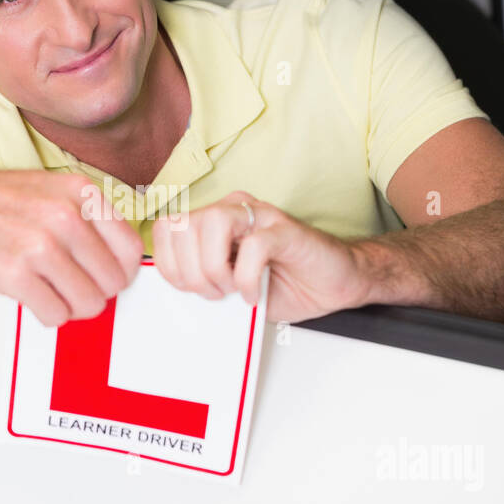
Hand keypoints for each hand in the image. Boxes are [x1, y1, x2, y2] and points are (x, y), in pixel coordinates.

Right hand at [0, 161, 143, 326]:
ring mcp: (39, 245)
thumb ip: (91, 218)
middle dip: (95, 291)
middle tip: (73, 286)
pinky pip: (56, 314)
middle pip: (112, 282)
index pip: (130, 249)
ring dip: (73, 306)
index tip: (104, 275)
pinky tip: (36, 297)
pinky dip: (49, 314)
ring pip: (89, 303)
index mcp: (81, 192)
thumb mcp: (54, 190)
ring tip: (54, 292)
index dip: (120, 271)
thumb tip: (121, 260)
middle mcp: (65, 216)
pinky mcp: (14, 273)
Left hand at [150, 190, 369, 323]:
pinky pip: (254, 245)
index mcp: (215, 219)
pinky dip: (246, 277)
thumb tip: (171, 290)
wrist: (335, 283)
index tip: (185, 289)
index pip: (168, 227)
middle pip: (184, 224)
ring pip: (212, 223)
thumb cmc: (286, 282)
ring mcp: (261, 216)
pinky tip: (253, 293)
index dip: (168, 263)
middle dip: (189, 270)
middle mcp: (234, 209)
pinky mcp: (286, 230)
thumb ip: (201, 277)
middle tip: (213, 293)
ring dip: (214, 267)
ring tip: (231, 289)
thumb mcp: (230, 284)